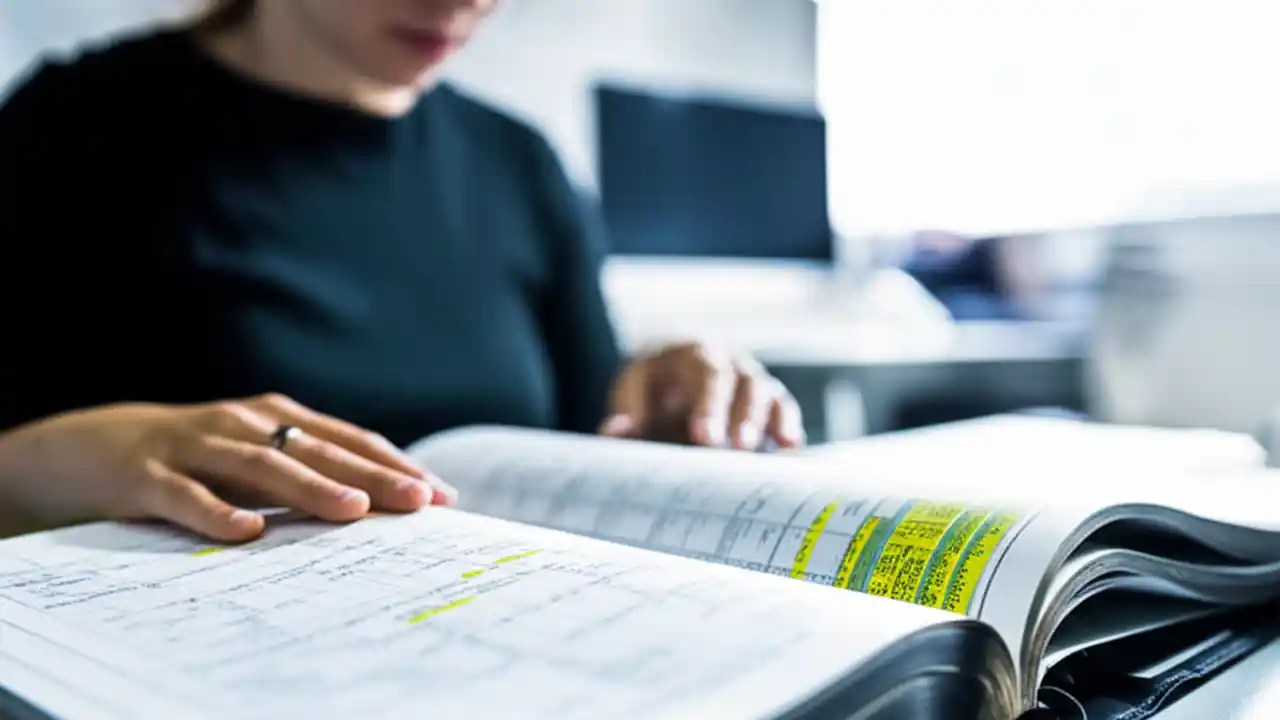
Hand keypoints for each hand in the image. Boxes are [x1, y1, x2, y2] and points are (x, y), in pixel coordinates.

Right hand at [0, 394, 454, 541]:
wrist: (88, 449)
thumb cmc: (191, 461)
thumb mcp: (252, 463)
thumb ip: (305, 476)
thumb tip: (377, 507)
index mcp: (276, 420)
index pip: (348, 441)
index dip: (395, 465)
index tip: (442, 496)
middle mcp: (243, 424)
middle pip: (317, 449)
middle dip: (373, 475)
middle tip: (420, 502)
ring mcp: (196, 446)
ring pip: (261, 466)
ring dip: (310, 487)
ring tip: (353, 509)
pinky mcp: (148, 475)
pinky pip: (186, 496)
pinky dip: (216, 512)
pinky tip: (247, 531)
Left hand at [600, 342, 803, 450]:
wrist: (673, 373)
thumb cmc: (653, 384)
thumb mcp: (634, 389)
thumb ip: (627, 410)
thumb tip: (615, 430)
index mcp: (695, 353)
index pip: (707, 373)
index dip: (709, 404)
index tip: (704, 437)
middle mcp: (730, 361)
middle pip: (744, 382)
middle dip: (743, 416)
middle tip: (739, 447)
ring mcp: (751, 380)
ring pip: (768, 394)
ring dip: (769, 422)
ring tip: (763, 452)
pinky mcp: (767, 400)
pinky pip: (783, 409)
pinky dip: (789, 427)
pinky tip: (791, 450)